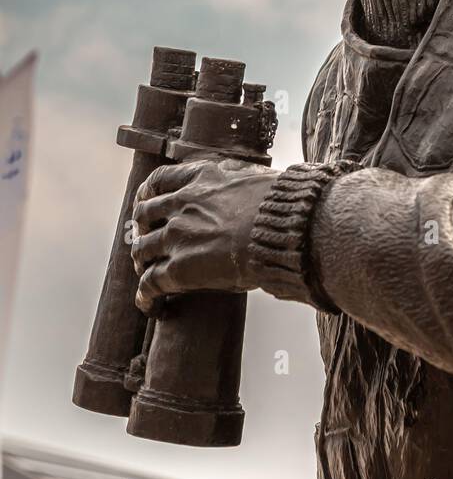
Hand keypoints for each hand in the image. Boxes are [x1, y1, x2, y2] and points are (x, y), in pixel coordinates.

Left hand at [131, 159, 276, 311]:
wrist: (284, 231)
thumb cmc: (280, 205)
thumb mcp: (253, 175)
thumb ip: (234, 173)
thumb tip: (233, 172)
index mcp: (201, 178)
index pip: (160, 180)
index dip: (147, 193)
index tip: (146, 201)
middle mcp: (183, 204)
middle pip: (144, 216)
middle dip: (142, 230)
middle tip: (147, 242)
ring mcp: (178, 236)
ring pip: (142, 250)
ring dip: (142, 262)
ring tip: (147, 274)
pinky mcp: (180, 268)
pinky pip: (150, 284)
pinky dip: (145, 296)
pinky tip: (150, 305)